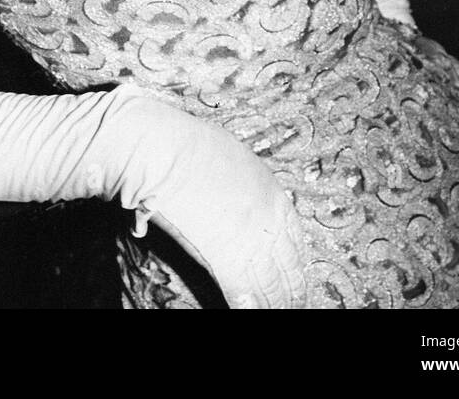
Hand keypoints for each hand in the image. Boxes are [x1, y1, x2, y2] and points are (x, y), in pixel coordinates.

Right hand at [96, 85, 307, 308]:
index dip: (295, 259)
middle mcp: (268, 222)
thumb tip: (239, 196)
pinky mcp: (228, 264)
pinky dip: (248, 307)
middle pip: (289, 266)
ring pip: (272, 286)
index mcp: (272, 194)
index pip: (294, 237)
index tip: (295, 273)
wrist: (163, 154)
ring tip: (278, 312)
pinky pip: (244, 297)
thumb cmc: (187, 145)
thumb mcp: (232, 157)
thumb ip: (244, 183)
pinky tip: (247, 311)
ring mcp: (250, 244)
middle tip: (295, 303)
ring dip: (276, 303)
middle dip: (292, 288)